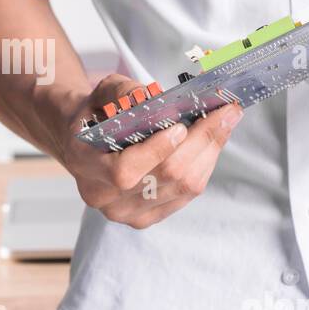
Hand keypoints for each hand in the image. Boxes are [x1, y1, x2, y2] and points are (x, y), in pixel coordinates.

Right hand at [53, 75, 242, 228]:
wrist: (83, 142)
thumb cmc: (95, 115)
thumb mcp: (101, 94)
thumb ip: (124, 91)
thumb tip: (158, 96)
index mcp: (84, 164)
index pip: (125, 172)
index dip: (157, 151)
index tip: (181, 126)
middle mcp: (103, 197)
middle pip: (164, 177)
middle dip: (201, 141)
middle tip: (225, 113)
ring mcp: (125, 212)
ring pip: (182, 187)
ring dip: (210, 152)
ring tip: (225, 123)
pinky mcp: (146, 217)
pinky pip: (186, 195)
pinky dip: (204, 166)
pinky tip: (212, 144)